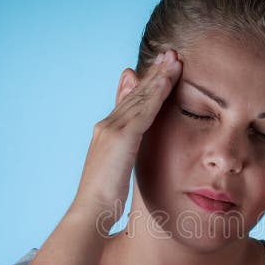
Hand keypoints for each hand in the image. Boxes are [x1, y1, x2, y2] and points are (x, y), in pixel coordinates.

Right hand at [71, 50, 181, 227]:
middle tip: (169, 55)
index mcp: (106, 134)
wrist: (91, 210)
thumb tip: (129, 159)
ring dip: (158, 77)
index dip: (142, 85)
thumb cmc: (104, 201)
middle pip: (134, 94)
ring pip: (140, 97)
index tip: (155, 71)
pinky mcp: (122, 137)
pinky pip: (144, 111)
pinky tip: (168, 81)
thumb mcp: (117, 174)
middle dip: (153, 74)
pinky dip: (156, 94)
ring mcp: (113, 129)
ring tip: (174, 59)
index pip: (127, 103)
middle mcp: (107, 126)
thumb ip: (125, 160)